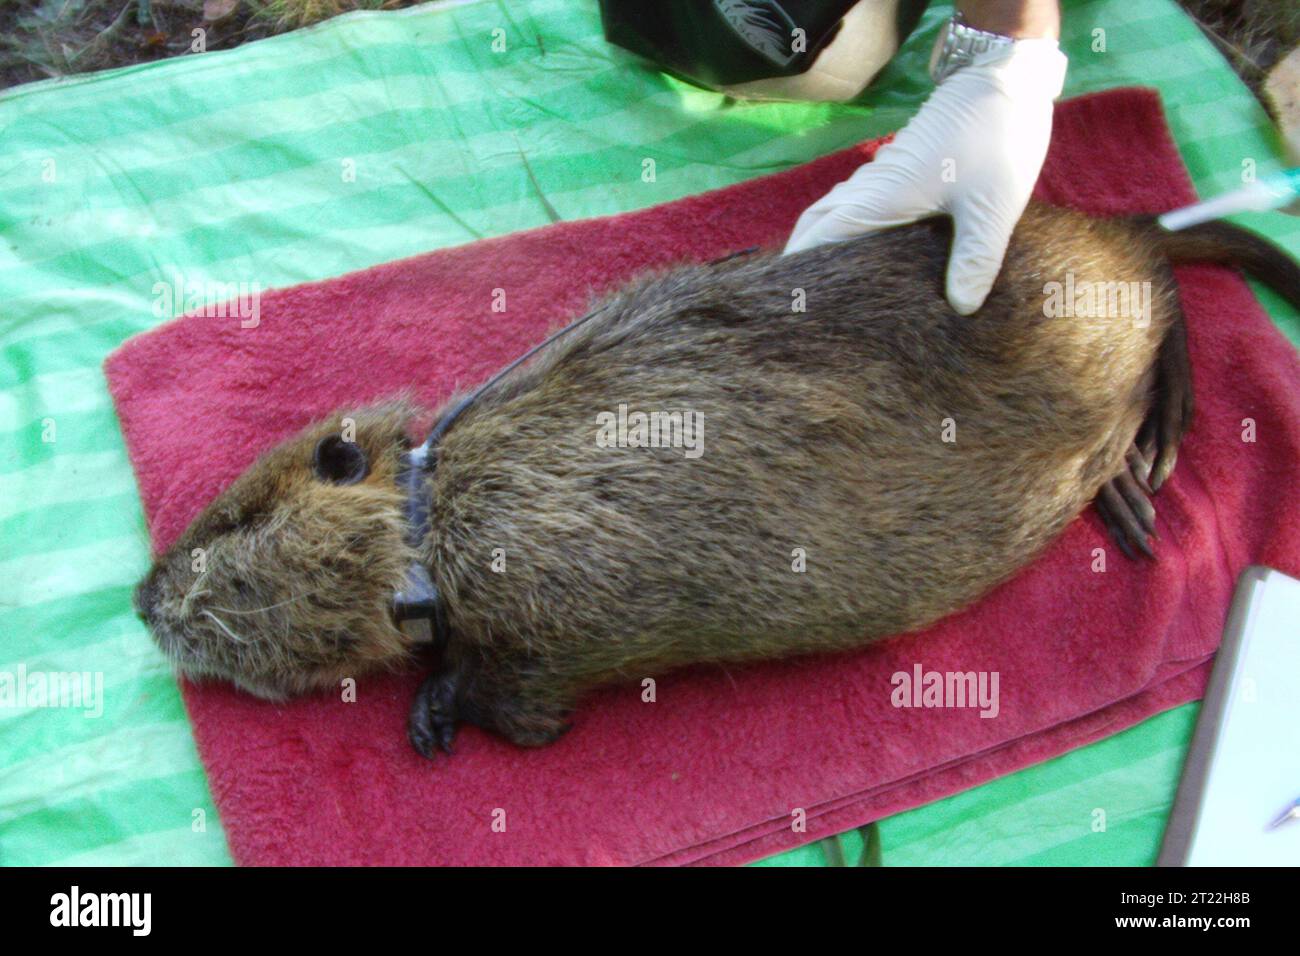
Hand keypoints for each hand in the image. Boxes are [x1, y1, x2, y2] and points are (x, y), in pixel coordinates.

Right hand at [783, 39, 1067, 314]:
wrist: (1003, 74)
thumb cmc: (995, 138)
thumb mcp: (992, 206)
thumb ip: (976, 259)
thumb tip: (961, 307)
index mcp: (879, 199)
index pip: (819, 241)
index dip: (802, 274)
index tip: (794, 309)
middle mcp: (869, 188)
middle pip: (813, 226)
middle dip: (803, 263)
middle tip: (807, 306)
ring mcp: (880, 176)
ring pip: (831, 214)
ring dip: (822, 245)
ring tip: (830, 288)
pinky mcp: (897, 170)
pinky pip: (855, 205)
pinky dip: (845, 230)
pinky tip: (867, 256)